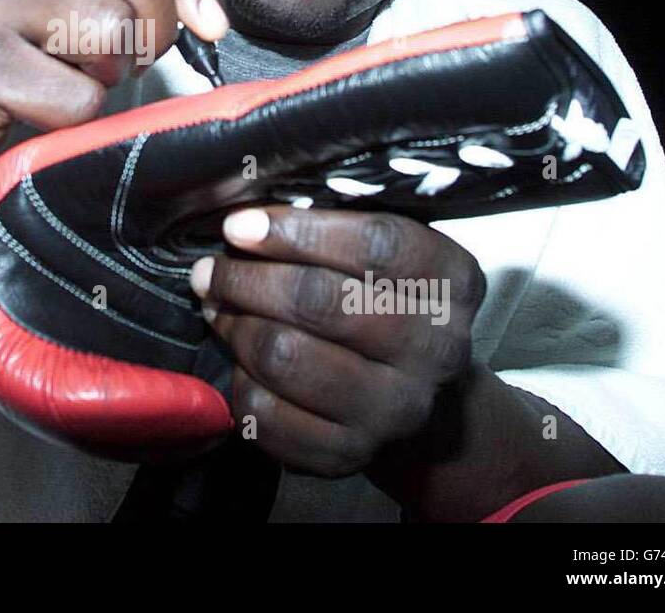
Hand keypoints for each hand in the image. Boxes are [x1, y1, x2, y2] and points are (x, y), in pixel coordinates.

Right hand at [0, 0, 228, 163]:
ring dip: (115, 71)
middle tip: (131, 54)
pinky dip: (78, 114)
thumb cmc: (23, 33)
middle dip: (157, 25)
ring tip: (80, 72)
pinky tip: (42, 100)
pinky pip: (80, 97)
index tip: (199, 18)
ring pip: (114, 30)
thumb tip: (211, 18)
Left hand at [190, 206, 484, 476]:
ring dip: (235, 325)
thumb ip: (335, 225)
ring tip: (217, 308)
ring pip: (285, 357)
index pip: (377, 244)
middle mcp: (437, 350)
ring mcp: (396, 410)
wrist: (416, 400)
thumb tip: (248, 210)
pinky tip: (238, 361)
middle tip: (211, 269)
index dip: (296, 230)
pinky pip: (266, 413)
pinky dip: (238, 381)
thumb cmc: (382, 302)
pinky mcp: (351, 455)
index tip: (238, 225)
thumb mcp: (384, 256)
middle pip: (319, 301)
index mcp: (453, 282)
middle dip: (247, 279)